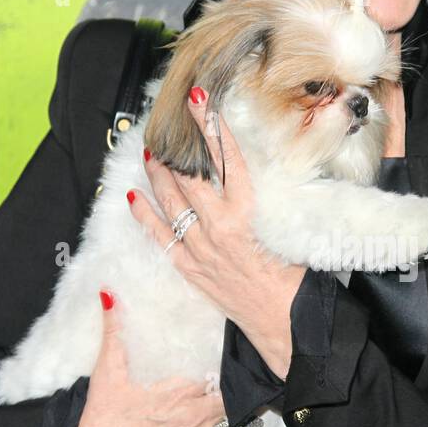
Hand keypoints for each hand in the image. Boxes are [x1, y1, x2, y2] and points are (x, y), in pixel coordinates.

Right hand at [62, 290, 226, 426]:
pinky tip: (213, 424)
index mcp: (180, 393)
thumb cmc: (100, 420)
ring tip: (225, 399)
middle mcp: (193, 419)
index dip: (222, 367)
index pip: (218, 375)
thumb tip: (110, 296)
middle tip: (224, 379)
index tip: (224, 358)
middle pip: (228, 399)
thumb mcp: (107, 370)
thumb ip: (114, 331)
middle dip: (227, 389)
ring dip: (227, 411)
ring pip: (228, 422)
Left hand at [127, 90, 306, 378]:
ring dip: (158, 175)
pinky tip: (132, 198)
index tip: (200, 102)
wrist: (283, 325)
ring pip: (172, 203)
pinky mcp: (191, 269)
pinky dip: (145, 216)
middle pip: (192, 177)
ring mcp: (201, 250)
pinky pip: (160, 238)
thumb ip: (273, 206)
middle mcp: (219, 228)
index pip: (228, 161)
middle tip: (166, 122)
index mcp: (248, 215)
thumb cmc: (295, 281)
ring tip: (149, 152)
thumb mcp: (292, 233)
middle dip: (178, 147)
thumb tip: (255, 179)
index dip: (212, 128)